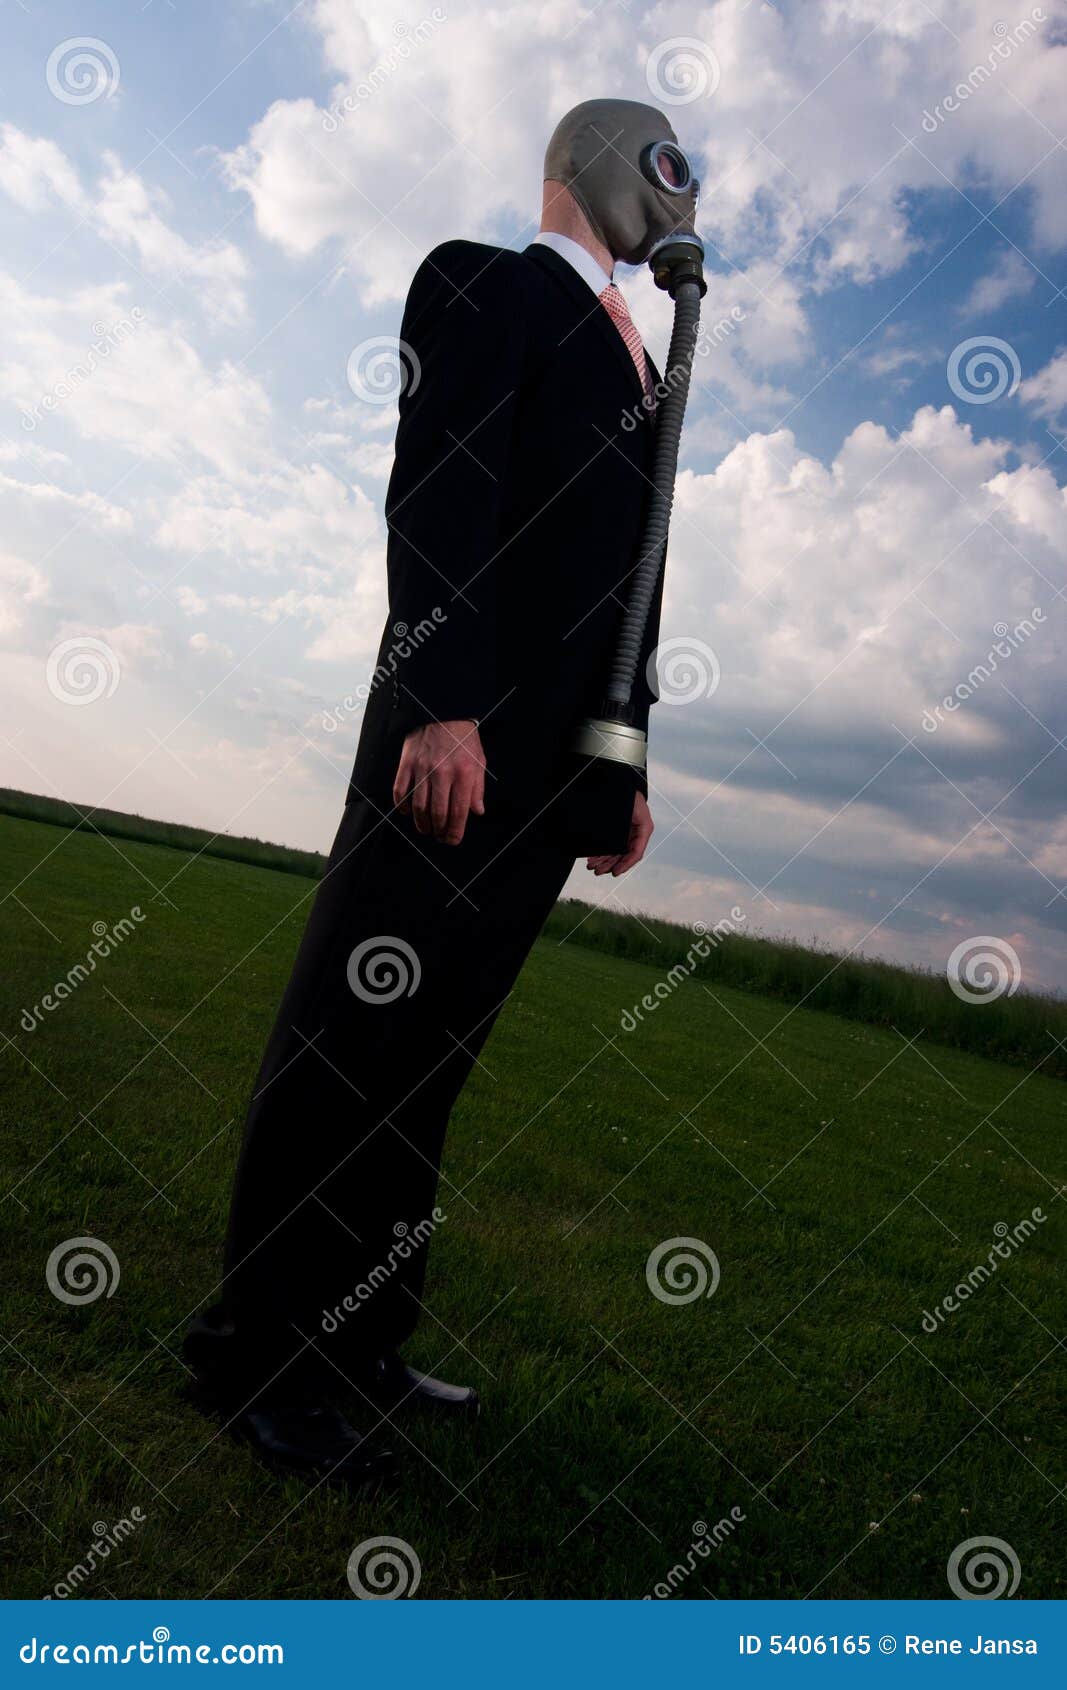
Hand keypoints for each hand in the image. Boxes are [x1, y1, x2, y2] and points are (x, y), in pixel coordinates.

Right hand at [393, 719, 486, 844]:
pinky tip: (408, 812)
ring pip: (418, 806)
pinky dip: (403, 806)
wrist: (443, 710)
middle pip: (437, 813)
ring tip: (425, 828)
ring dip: (421, 823)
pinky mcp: (407, 762)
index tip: (452, 840)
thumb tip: (476, 812)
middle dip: (438, 831)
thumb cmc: (464, 738)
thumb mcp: (479, 761)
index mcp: (464, 773)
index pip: (459, 812)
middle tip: (439, 836)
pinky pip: (400, 791)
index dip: (455, 832)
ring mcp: (422, 768)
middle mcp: (443, 773)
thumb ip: (478, 788)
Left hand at [586, 790, 652, 876]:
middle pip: (624, 855)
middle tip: (597, 871)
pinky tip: (593, 858)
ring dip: (604, 861)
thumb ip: (629, 826)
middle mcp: (636, 834)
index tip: (615, 872)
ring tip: (592, 866)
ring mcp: (628, 833)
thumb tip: (616, 845)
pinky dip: (602, 853)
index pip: (636, 852)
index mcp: (644, 829)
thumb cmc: (629, 793)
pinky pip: (611, 846)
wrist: (623, 782)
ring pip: (616, 853)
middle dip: (610, 865)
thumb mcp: (632, 808)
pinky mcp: (619, 833)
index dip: (625, 864)